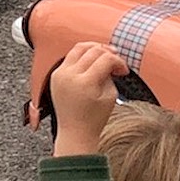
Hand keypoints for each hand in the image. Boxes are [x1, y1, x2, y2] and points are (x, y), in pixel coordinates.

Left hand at [48, 42, 126, 156]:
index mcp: (85, 82)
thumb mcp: (110, 96)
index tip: (124, 70)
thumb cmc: (94, 119)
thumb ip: (111, 75)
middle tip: (116, 61)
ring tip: (104, 54)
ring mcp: (60, 74)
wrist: (75, 132)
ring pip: (79, 48)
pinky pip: (70, 57)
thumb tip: (110, 61)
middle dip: (108, 53)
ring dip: (94, 48)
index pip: (106, 59)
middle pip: (93, 50)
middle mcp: (70, 76)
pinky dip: (82, 55)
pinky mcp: (55, 75)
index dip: (119, 62)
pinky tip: (91, 61)